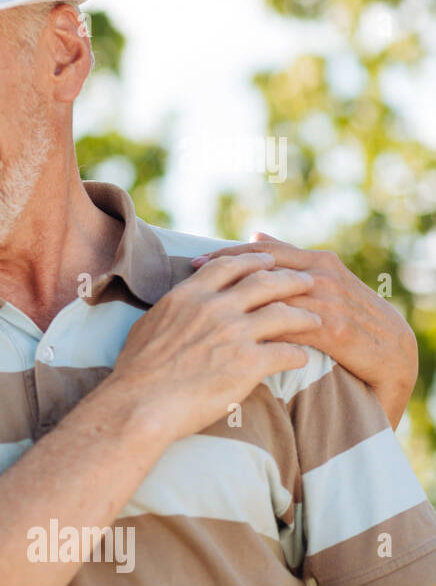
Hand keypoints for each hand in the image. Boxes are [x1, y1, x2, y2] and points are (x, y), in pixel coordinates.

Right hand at [105, 252, 321, 443]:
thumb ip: (174, 307)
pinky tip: (303, 358)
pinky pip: (287, 352)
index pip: (229, 265)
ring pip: (284, 314)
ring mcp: (234, 334)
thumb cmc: (137, 369)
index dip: (253, 260)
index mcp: (189, 295)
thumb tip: (179, 303)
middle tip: (305, 282)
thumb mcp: (149, 323)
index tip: (267, 262)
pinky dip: (299, 354)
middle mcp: (215, 307)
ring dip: (305, 315)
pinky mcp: (249, 364)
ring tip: (316, 319)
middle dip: (290, 279)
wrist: (140, 403)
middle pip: (265, 281)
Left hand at [193, 233, 416, 427]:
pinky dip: (260, 328)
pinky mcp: (333, 330)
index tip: (195, 260)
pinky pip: (289, 326)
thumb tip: (256, 234)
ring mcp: (329, 301)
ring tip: (205, 306)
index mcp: (317, 262)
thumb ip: (289, 260)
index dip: (228, 254)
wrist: (393, 351)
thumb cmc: (350, 317)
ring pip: (274, 295)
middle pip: (264, 267)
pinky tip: (233, 334)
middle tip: (191, 276)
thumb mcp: (323, 282)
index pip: (264, 252)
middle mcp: (323, 276)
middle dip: (225, 270)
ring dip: (237, 299)